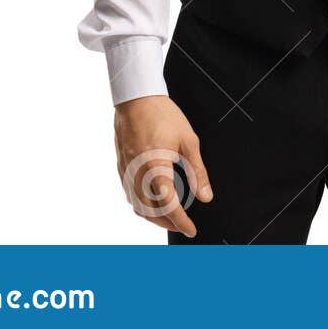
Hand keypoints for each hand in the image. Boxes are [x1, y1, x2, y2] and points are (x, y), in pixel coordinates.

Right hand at [113, 95, 211, 237]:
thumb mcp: (189, 142)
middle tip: (185, 226)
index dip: (181, 221)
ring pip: (137, 207)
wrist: (136, 99)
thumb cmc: (164, 116)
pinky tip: (153, 204)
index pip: (168, 205)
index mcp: (155, 168)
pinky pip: (130, 196)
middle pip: (150, 212)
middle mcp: (137, 174)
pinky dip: (142, 206)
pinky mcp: (121, 168)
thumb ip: (197, 172)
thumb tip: (206, 197)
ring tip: (172, 218)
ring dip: (154, 217)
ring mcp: (126, 172)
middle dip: (168, 223)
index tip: (192, 229)